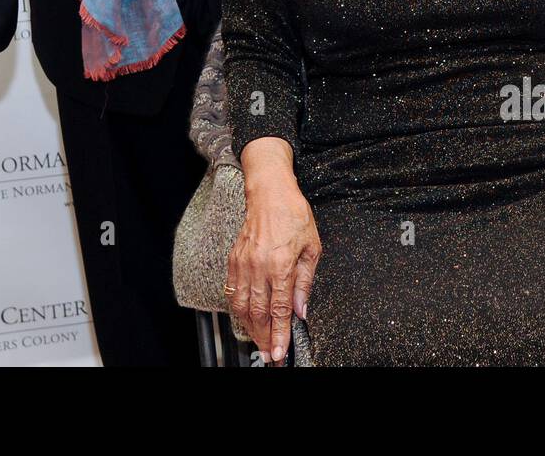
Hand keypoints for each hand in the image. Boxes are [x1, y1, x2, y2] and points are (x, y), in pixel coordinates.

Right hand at [226, 180, 320, 364]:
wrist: (270, 191)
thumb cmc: (293, 214)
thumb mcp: (312, 247)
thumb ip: (305, 281)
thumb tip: (301, 309)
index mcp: (281, 265)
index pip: (279, 310)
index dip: (279, 335)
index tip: (279, 352)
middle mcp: (259, 266)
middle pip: (259, 313)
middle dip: (264, 337)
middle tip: (268, 353)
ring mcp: (244, 263)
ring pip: (242, 305)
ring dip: (250, 327)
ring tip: (258, 340)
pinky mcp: (234, 259)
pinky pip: (232, 290)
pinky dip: (237, 308)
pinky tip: (244, 316)